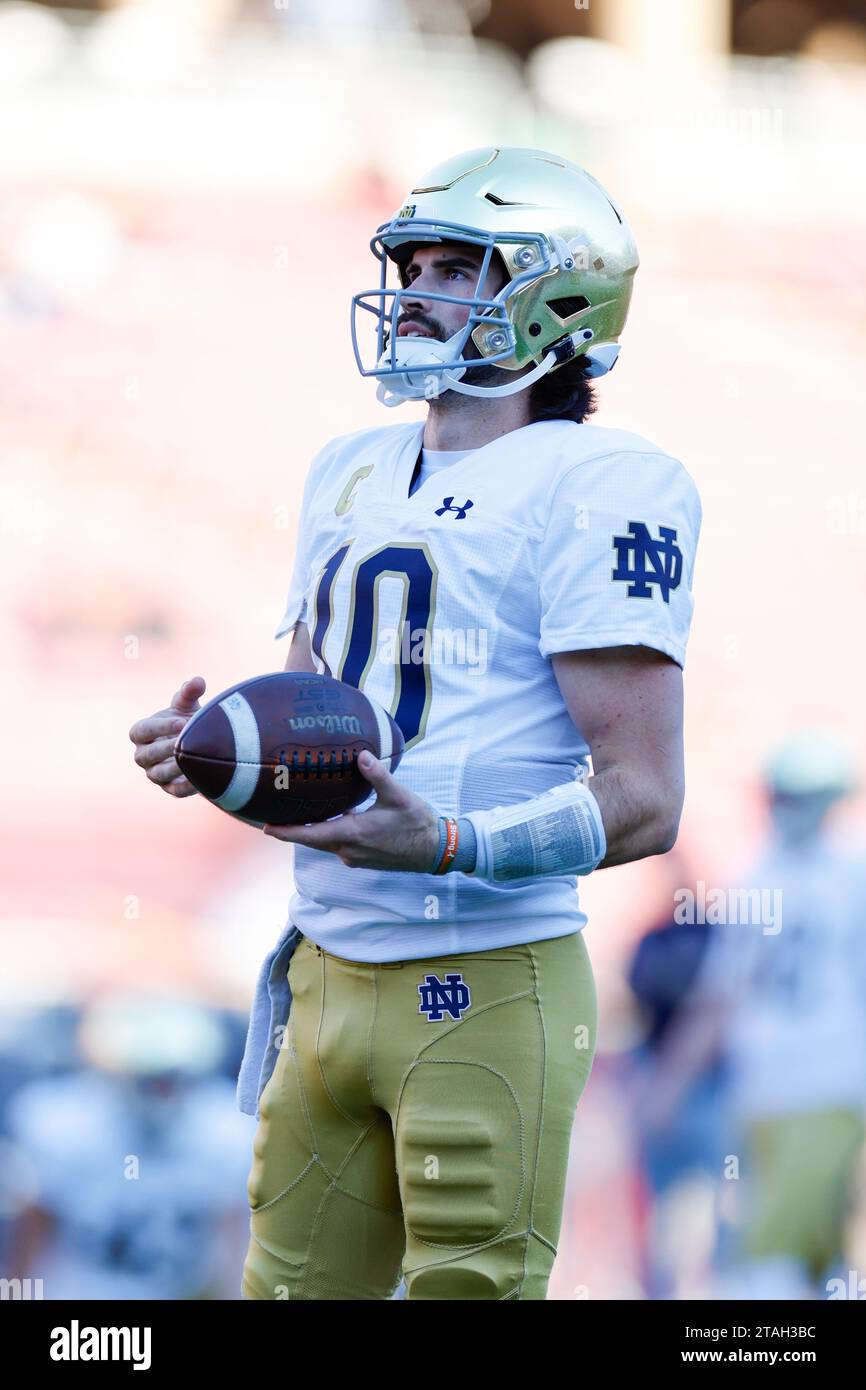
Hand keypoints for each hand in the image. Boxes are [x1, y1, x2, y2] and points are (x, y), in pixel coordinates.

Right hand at [129, 677, 205, 797]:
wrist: (200, 744)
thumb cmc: (187, 721)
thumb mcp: (187, 706)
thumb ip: (188, 693)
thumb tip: (197, 680)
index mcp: (141, 733)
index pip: (141, 731)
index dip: (159, 727)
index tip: (182, 722)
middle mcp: (143, 755)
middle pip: (146, 754)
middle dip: (165, 747)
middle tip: (186, 742)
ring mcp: (155, 774)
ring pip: (159, 774)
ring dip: (175, 767)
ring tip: (193, 759)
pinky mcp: (170, 788)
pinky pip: (175, 791)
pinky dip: (187, 787)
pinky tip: (201, 779)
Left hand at [263, 750, 440, 872]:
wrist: (435, 851)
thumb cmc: (417, 824)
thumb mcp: (398, 795)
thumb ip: (377, 775)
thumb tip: (360, 754)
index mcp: (354, 834)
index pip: (311, 836)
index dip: (286, 833)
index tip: (265, 828)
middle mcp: (349, 850)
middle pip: (313, 840)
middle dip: (293, 830)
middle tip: (273, 817)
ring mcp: (355, 857)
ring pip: (327, 842)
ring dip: (315, 831)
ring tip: (303, 813)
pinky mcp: (363, 859)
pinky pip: (340, 845)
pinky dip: (332, 832)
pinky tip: (338, 817)